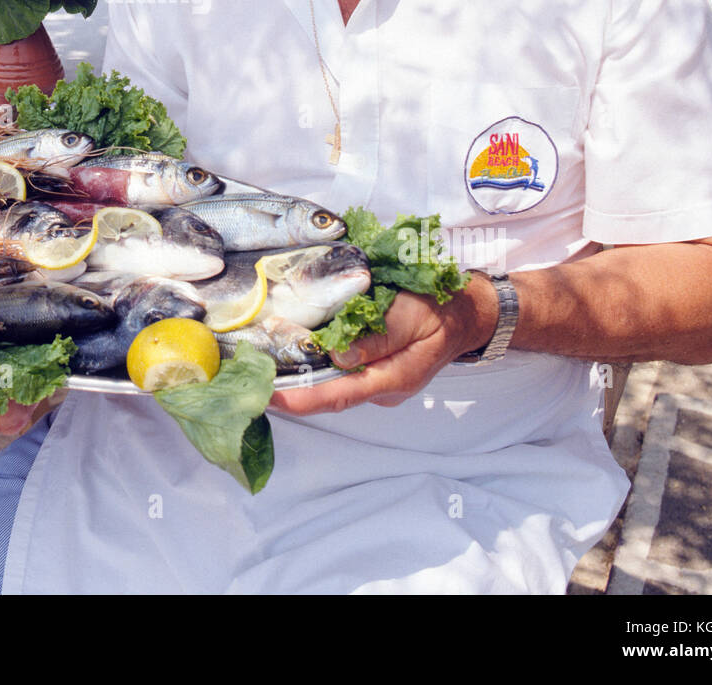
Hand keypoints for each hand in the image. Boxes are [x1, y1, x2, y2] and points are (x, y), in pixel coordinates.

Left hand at [269, 278, 496, 417]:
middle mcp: (379, 388)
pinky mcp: (371, 368)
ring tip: (259, 359)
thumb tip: (341, 357)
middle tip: (249, 374)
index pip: (339, 396)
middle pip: (327, 392)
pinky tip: (289, 346)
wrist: (463, 314)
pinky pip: (337, 369)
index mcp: (392, 380)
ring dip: (297, 372)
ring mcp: (375, 380)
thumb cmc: (438, 311)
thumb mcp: (412, 316)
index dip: (302, 400)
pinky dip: (313, 360)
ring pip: (329, 381)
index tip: (268, 397)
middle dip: (288, 387)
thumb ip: (379, 337)